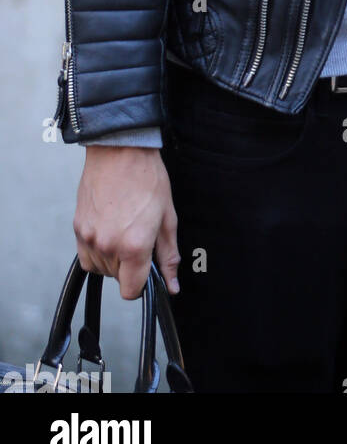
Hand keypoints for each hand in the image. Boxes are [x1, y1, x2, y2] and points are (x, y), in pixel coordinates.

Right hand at [74, 147, 179, 298]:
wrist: (121, 151)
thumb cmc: (147, 179)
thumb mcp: (167, 217)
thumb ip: (168, 256)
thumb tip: (172, 285)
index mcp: (134, 246)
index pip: (131, 291)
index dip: (142, 284)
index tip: (146, 270)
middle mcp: (108, 246)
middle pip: (117, 278)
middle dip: (130, 265)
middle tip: (139, 235)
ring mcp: (90, 238)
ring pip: (101, 268)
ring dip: (113, 258)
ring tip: (124, 228)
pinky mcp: (78, 229)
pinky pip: (86, 255)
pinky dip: (97, 250)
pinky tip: (110, 229)